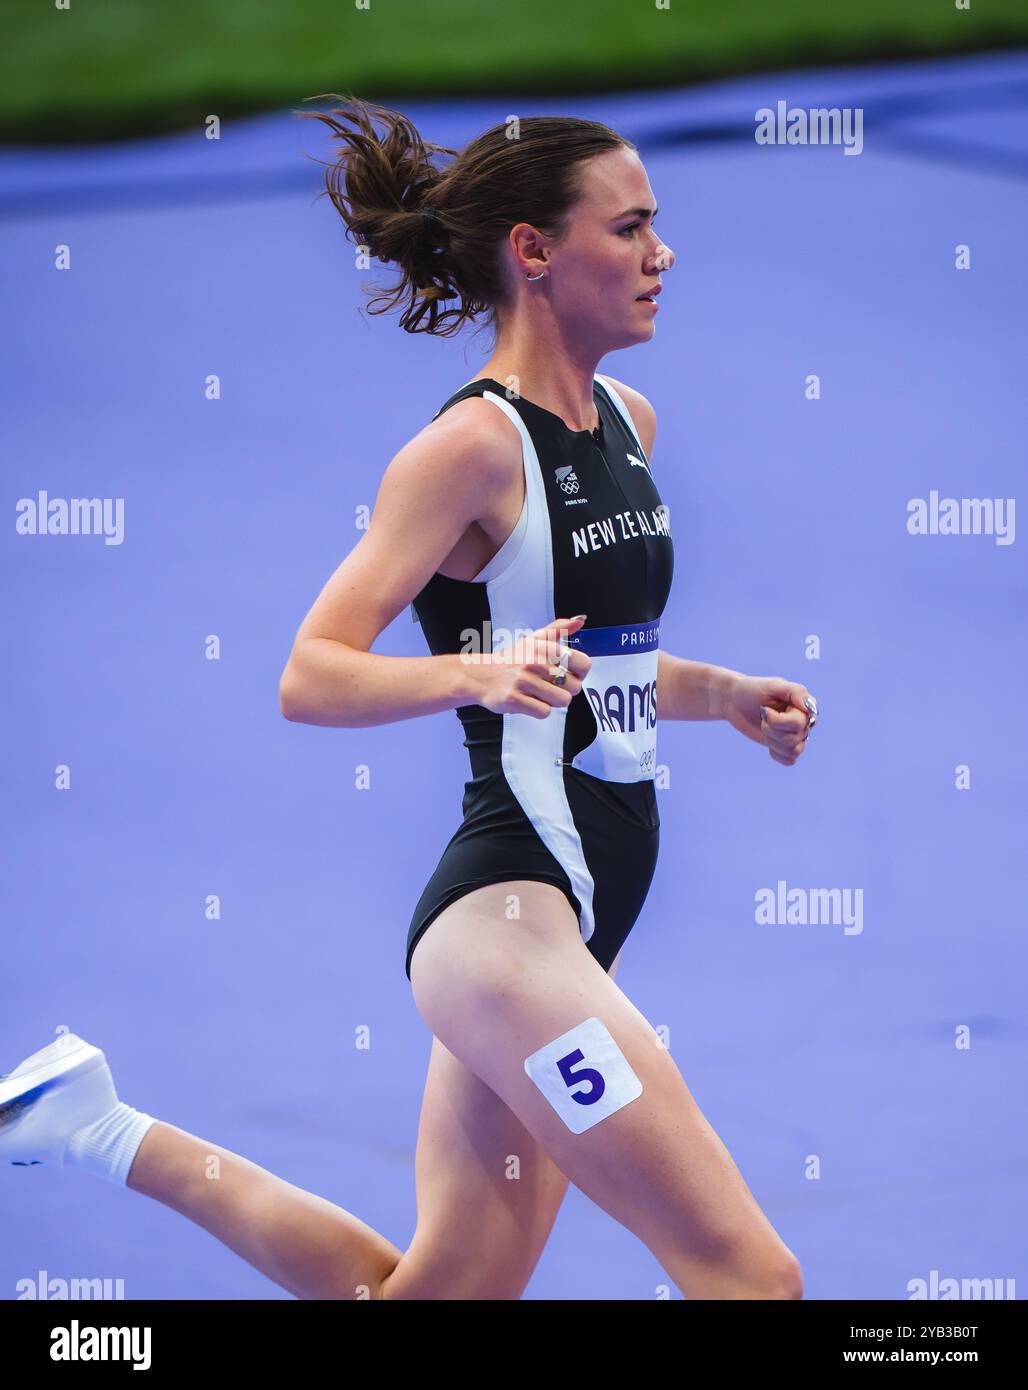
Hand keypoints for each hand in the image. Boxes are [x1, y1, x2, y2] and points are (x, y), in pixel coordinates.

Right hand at [467, 614, 592, 719]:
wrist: (480, 675)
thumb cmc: (510, 660)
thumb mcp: (533, 640)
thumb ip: (558, 629)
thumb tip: (580, 620)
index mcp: (544, 648)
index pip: (583, 664)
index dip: (579, 673)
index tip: (569, 675)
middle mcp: (536, 663)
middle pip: (574, 687)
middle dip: (564, 690)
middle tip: (548, 686)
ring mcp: (525, 682)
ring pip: (562, 701)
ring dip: (552, 701)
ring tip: (538, 693)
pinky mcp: (515, 699)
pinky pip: (544, 712)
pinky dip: (539, 710)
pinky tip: (529, 701)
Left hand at [723, 674, 817, 765]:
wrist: (734, 700)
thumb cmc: (753, 689)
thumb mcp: (773, 685)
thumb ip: (795, 691)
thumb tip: (811, 708)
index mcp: (803, 706)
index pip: (801, 723)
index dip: (780, 721)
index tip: (766, 709)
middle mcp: (802, 721)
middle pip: (796, 738)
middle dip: (772, 729)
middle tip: (762, 716)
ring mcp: (794, 734)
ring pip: (794, 750)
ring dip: (773, 741)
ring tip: (764, 726)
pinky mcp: (783, 746)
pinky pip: (790, 760)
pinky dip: (777, 754)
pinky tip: (768, 742)